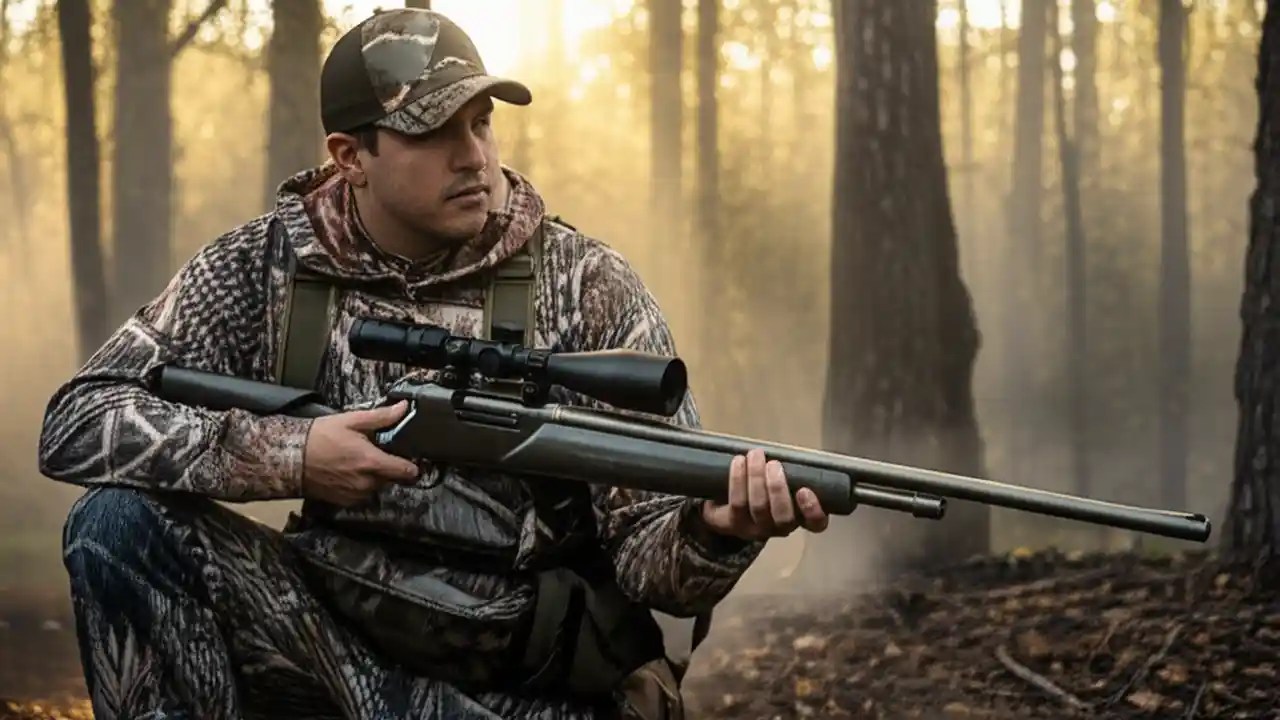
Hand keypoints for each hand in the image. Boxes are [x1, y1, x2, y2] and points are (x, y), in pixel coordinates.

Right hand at [302, 401, 420, 506]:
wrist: (289, 458)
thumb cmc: (320, 437)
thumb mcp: (351, 420)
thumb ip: (381, 417)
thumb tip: (404, 408)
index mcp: (372, 462)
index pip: (407, 471)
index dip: (412, 464)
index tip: (409, 457)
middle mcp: (367, 483)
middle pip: (392, 478)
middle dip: (387, 467)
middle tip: (374, 453)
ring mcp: (355, 495)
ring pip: (377, 487)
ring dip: (373, 477)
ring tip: (356, 461)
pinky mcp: (344, 502)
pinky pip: (362, 495)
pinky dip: (360, 485)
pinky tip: (347, 472)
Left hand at [699, 448, 829, 539]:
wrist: (731, 502)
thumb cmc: (768, 483)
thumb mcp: (786, 477)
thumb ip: (794, 471)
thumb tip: (796, 453)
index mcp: (801, 517)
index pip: (816, 523)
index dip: (812, 510)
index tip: (805, 490)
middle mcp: (781, 528)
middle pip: (783, 516)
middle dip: (777, 488)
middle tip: (773, 464)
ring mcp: (757, 529)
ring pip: (759, 507)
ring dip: (756, 478)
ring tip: (755, 455)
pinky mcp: (735, 524)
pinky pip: (737, 503)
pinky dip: (738, 479)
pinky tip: (739, 461)